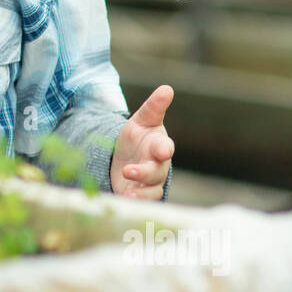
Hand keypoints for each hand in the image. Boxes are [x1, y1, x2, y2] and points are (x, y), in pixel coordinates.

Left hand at [110, 84, 174, 198]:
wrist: (125, 158)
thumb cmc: (138, 137)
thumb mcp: (141, 120)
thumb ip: (153, 107)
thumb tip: (167, 88)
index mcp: (159, 145)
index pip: (165, 146)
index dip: (164, 149)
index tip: (163, 150)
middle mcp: (158, 165)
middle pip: (157, 171)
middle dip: (145, 172)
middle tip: (129, 170)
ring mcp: (150, 183)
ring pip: (151, 191)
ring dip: (140, 193)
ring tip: (126, 193)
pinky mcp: (140, 195)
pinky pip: (143, 202)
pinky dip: (135, 203)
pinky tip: (123, 200)